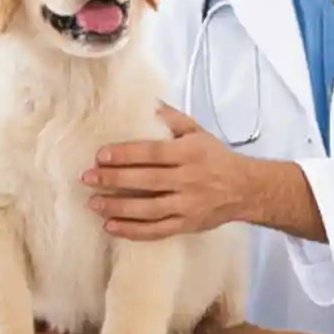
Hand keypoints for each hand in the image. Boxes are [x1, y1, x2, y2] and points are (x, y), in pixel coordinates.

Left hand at [80, 104, 250, 240]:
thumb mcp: (197, 131)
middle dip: (114, 179)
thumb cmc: (216, 157)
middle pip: (146, 181)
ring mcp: (188, 206)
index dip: (126, 154)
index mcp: (190, 153)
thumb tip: (145, 102)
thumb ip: (170, 117)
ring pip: (149, 209)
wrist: (246, 189)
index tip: (101, 154)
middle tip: (87, 177)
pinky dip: (133, 230)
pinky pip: (157, 231)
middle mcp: (189, 180)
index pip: (153, 153)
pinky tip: (111, 226)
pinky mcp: (187, 225)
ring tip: (94, 203)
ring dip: (118, 207)